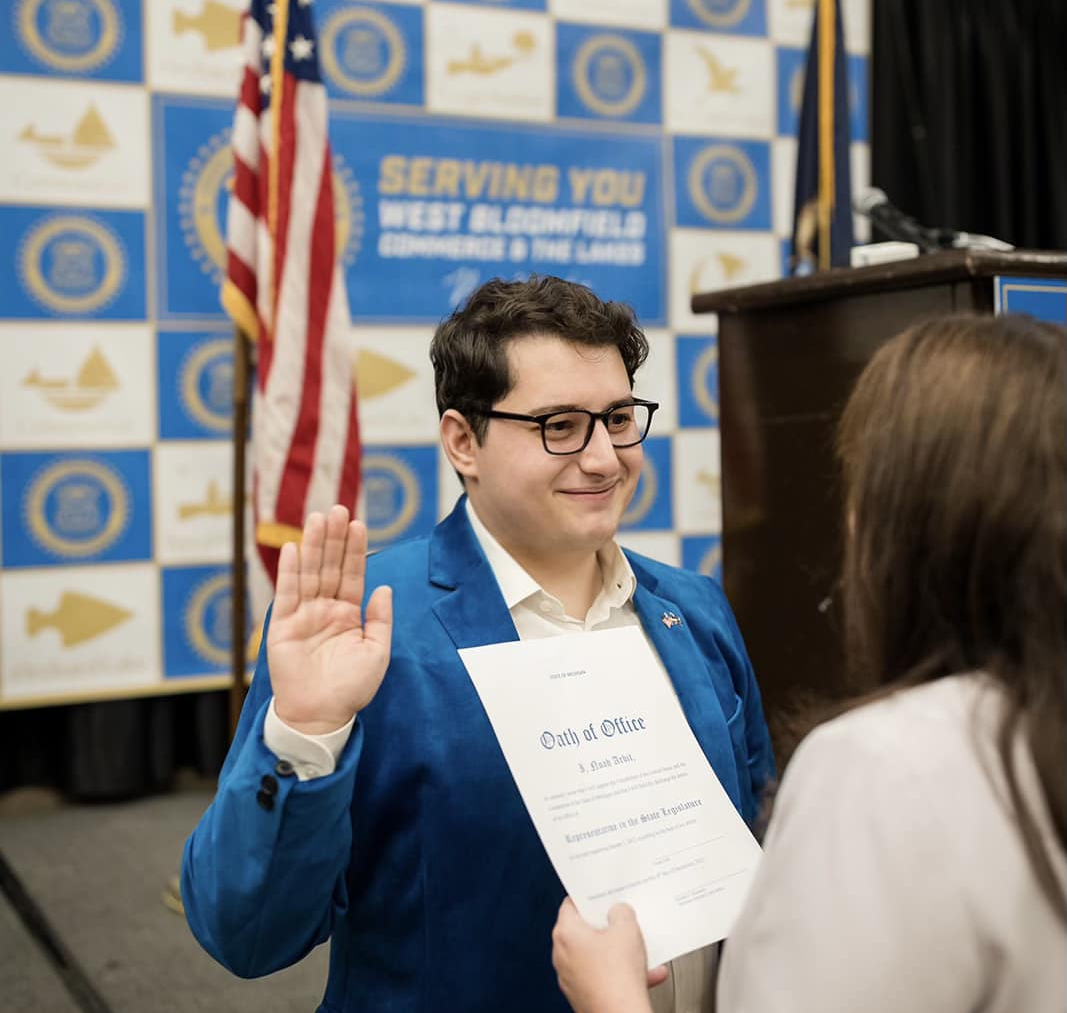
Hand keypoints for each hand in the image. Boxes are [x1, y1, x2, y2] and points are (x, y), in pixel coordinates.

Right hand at [267, 506, 392, 734]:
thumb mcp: (377, 652)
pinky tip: (292, 548)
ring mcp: (303, 616)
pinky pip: (286, 594)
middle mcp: (325, 610)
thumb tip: (383, 586)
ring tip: (318, 518)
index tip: (358, 522)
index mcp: (348, 614)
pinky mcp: (283, 626)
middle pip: (329, 566)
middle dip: (334, 538)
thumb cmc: (351, 689)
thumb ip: (380, 618)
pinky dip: (289, 571)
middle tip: (337, 508)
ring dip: (313, 545)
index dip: (354, 549)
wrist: (321, 716)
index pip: (352, 574)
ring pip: (309, 573)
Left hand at [552, 898, 657, 1012]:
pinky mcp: (584, 995)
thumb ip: (621, 912)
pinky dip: (622, 974)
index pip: (571, 905)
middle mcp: (563, 955)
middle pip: (585, 932)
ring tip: (640, 951)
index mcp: (565, 933)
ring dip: (619, 953)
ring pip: (598, 957)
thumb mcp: (627, 929)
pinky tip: (647, 974)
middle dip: (608, 927)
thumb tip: (619, 912)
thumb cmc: (617, 978)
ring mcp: (572, 978)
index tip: (601, 896)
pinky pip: (604, 977)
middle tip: (623, 921)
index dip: (589, 897)